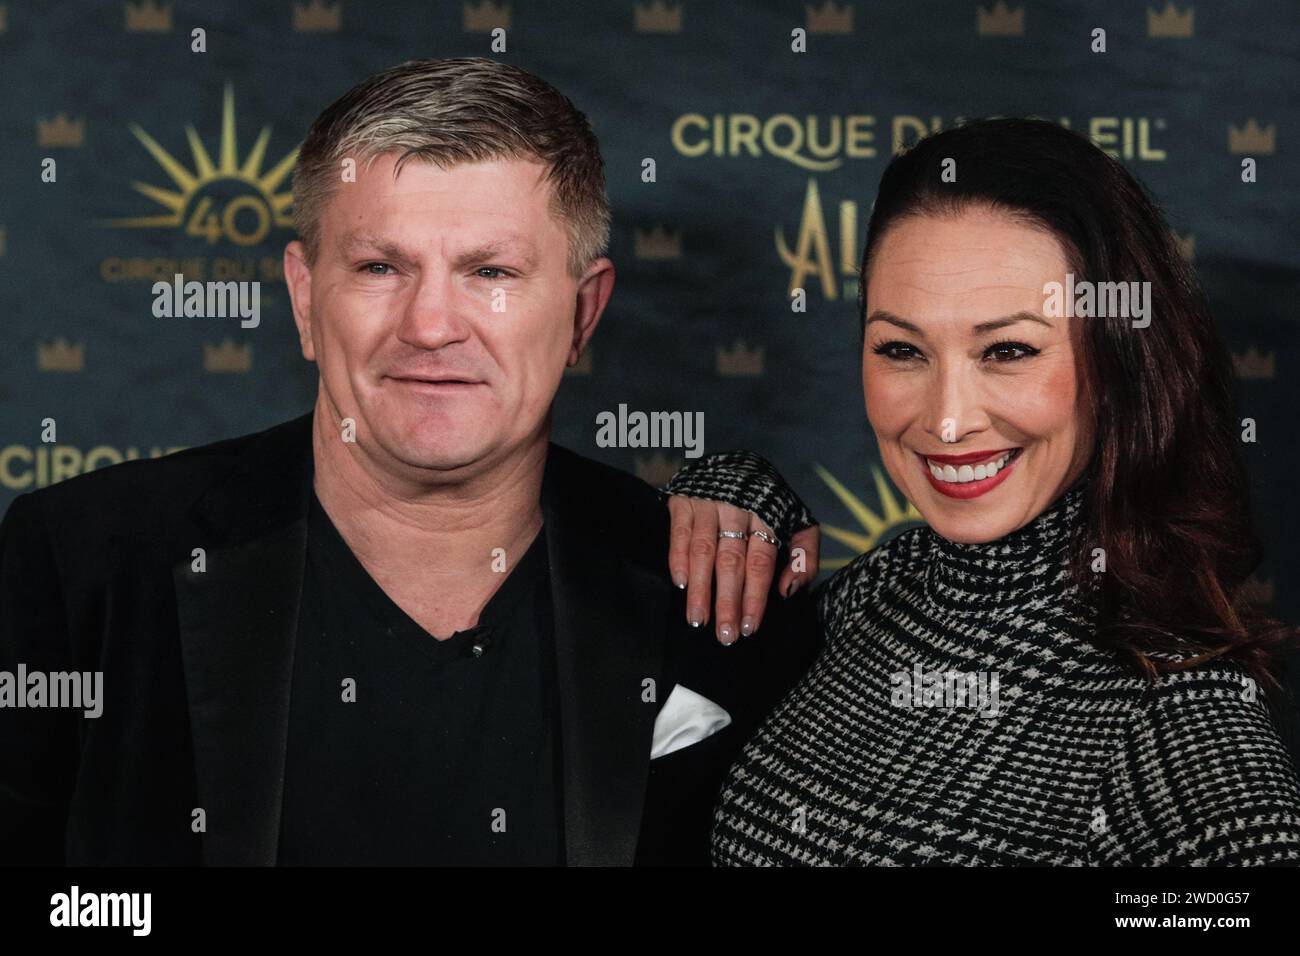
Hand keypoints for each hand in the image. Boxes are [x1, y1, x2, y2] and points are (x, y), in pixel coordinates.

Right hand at [666, 495, 819, 644]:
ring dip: (701, 588)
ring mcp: (709, 502)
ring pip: (703, 550)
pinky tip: (682, 584)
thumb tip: (787, 591)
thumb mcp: (799, 522)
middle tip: (725, 635)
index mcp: (769, 515)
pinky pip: (679, 533)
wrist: (737, 463)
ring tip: (698, 620)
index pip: (761, 562)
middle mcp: (738, 508)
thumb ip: (804, 557)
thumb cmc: (770, 504)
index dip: (754, 596)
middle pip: (731, 561)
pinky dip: (678, 559)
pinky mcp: (684, 499)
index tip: (748, 627)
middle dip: (727, 601)